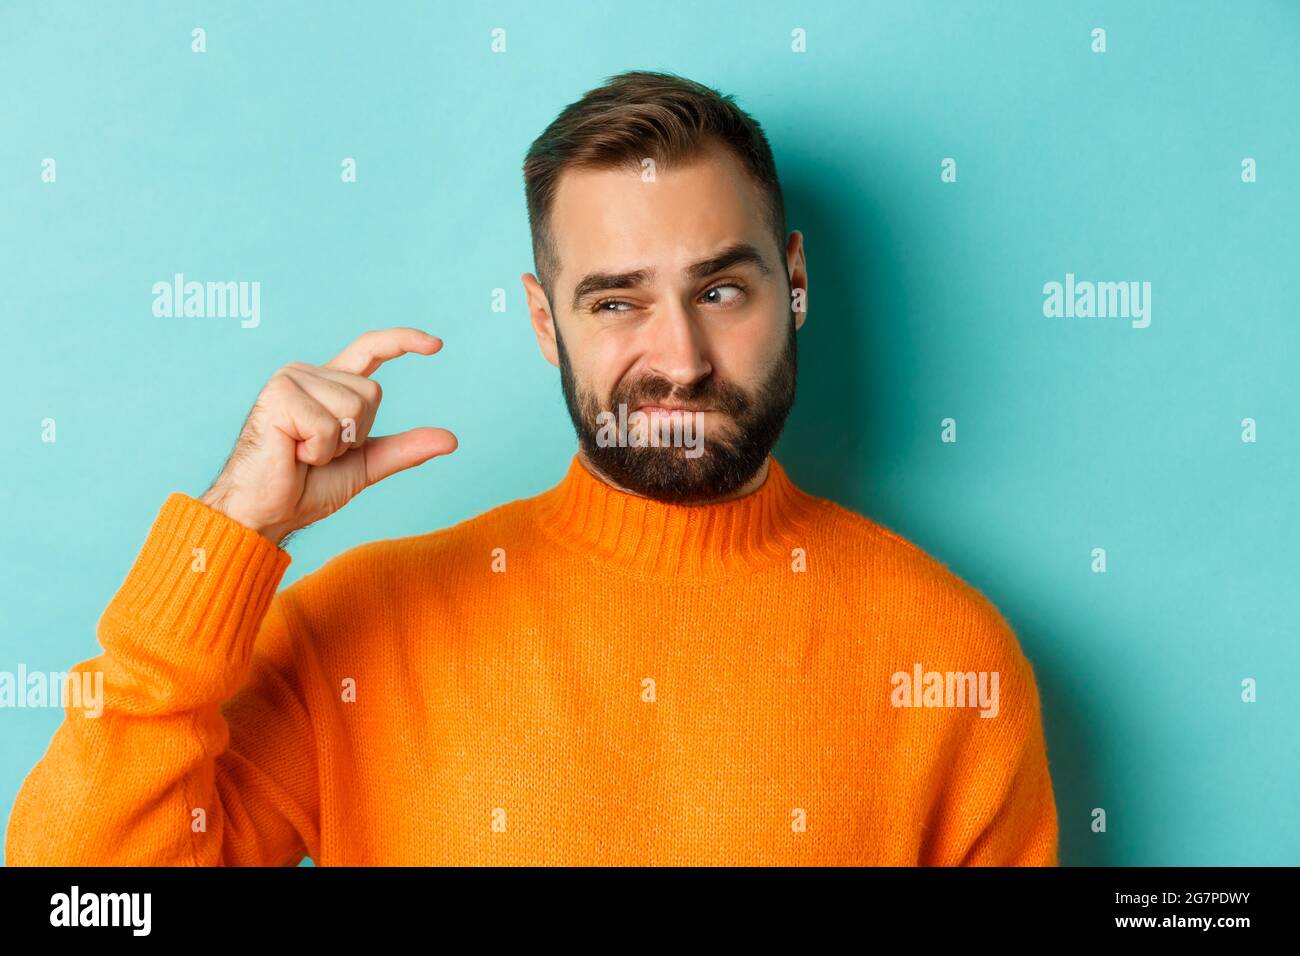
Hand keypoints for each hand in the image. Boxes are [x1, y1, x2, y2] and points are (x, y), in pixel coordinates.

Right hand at [198, 327, 456, 544]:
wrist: (265, 512)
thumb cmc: (306, 488)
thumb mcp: (365, 465)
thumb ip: (404, 449)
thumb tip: (451, 439)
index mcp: (328, 385)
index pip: (371, 350)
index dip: (403, 342)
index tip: (438, 345)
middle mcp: (309, 374)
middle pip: (371, 392)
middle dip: (357, 435)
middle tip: (319, 453)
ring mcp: (291, 380)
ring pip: (353, 406)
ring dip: (335, 445)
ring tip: (302, 453)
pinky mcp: (278, 395)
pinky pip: (328, 424)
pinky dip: (318, 450)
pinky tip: (291, 453)